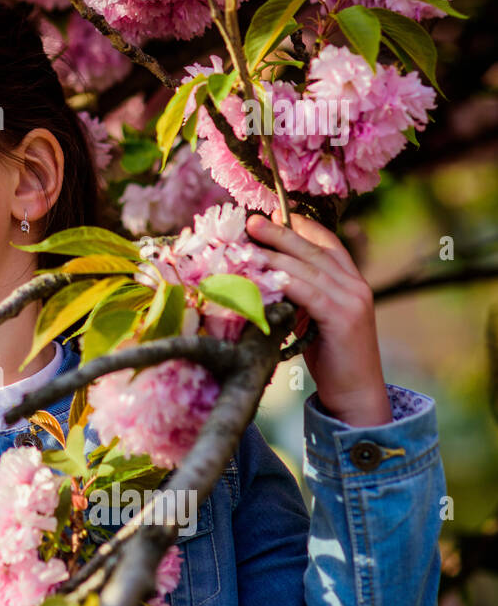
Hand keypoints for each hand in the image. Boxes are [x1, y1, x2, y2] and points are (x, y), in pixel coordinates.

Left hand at [245, 208, 392, 427]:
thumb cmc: (329, 355)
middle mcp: (355, 285)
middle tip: (253, 221)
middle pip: (313, 250)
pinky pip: (309, 293)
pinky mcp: (343, 318)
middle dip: (281, 233)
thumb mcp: (313, 317)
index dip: (301, 226)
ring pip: (308, 268)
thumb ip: (300, 294)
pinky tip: (265, 276)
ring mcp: (352, 300)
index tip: (273, 213)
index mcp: (350, 281)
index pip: (327, 243)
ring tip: (249, 245)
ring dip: (275, 255)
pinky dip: (285, 282)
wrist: (355, 392)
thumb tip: (264, 275)